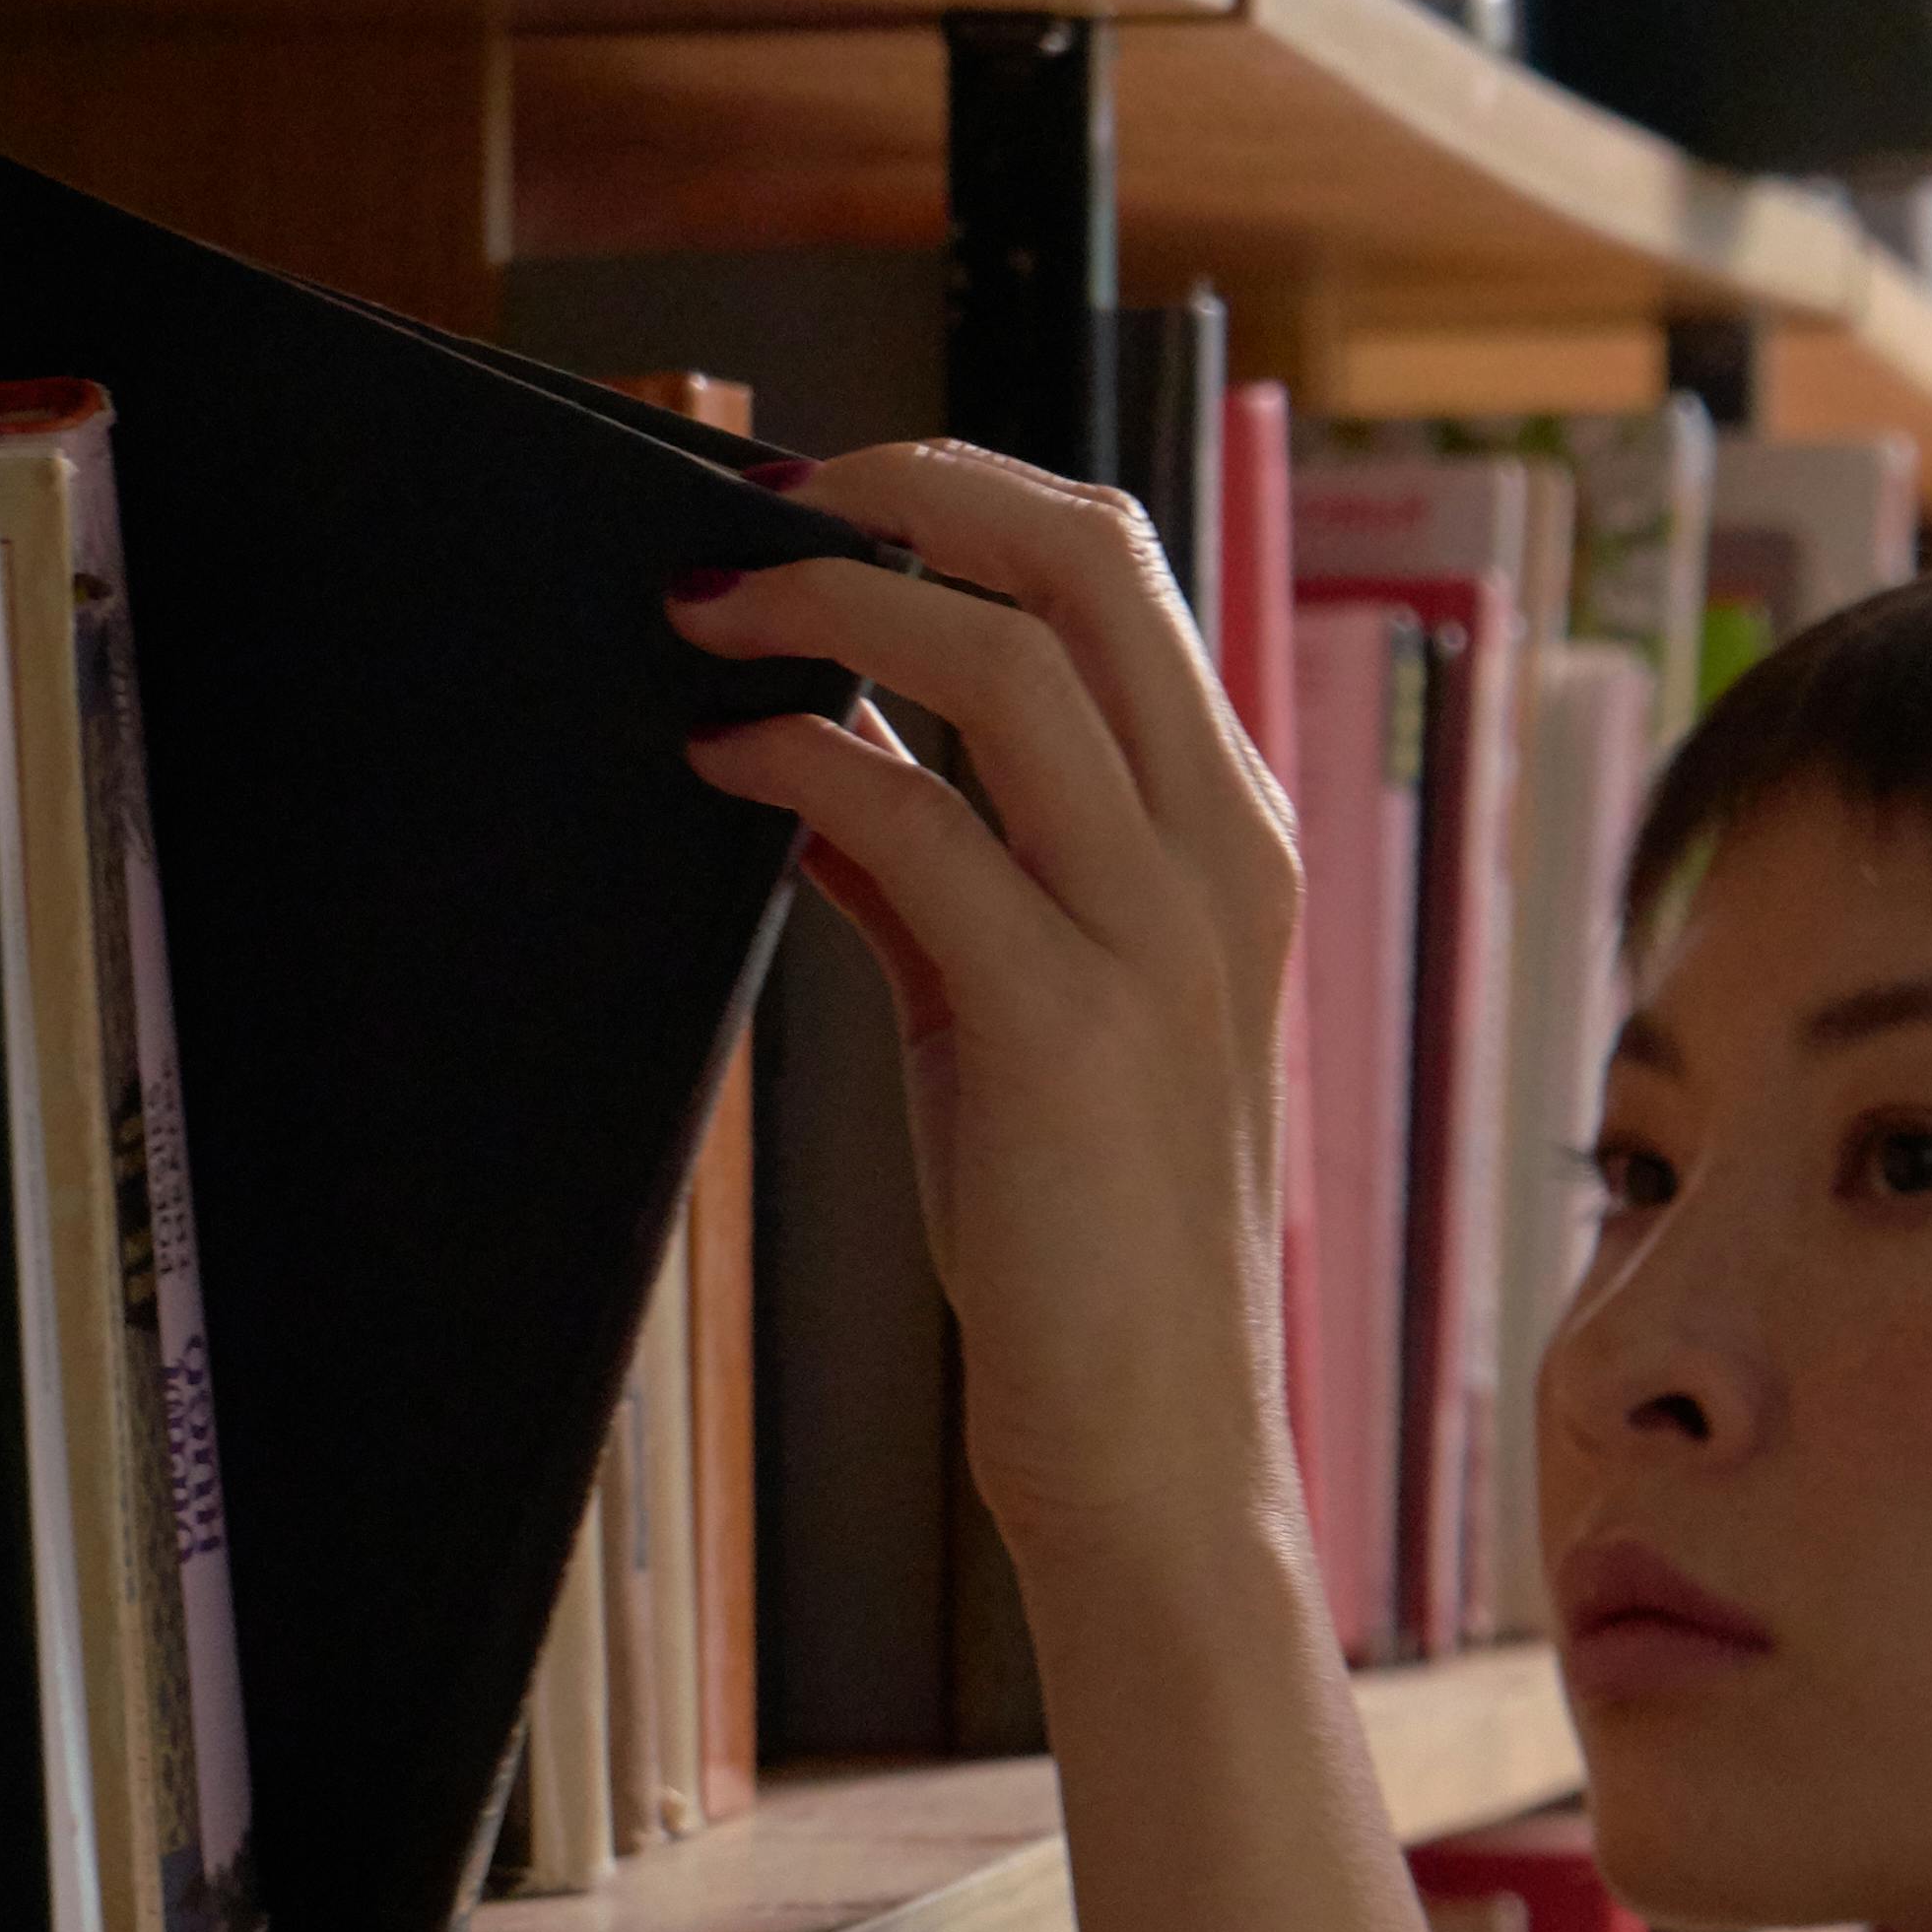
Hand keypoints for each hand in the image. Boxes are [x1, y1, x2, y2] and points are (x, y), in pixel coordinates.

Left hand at [676, 443, 1304, 1580]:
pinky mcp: (1065, 1024)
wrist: (1156, 1444)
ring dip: (826, 600)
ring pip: (1005, 656)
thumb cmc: (1085, 1239)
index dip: (963, 493)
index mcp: (1229, 833)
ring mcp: (1155, 932)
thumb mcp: (1020, 1014)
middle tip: (754, 501)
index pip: (1120, 567)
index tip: (824, 496)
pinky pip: (916, 819)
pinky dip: (799, 759)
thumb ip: (947, 877)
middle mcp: (1219, 854)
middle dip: (903, 487)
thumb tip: (819, 759)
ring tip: (702, 613)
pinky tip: (719, 762)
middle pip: (1083, 555)